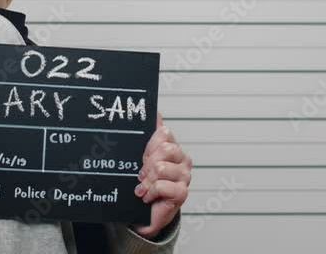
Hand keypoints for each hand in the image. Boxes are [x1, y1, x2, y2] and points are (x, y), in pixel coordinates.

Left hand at [130, 111, 191, 238]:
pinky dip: (150, 192)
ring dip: (146, 181)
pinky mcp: (182, 193)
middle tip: (141, 174)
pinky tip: (148, 197)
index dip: (149, 145)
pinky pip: (162, 186)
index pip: (164, 133)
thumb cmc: (146, 183)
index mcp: (173, 148)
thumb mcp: (143, 157)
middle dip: (147, 163)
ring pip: (161, 168)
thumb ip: (151, 134)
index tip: (142, 157)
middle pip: (164, 148)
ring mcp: (184, 176)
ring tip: (142, 188)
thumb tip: (156, 112)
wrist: (145, 212)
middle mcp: (182, 160)